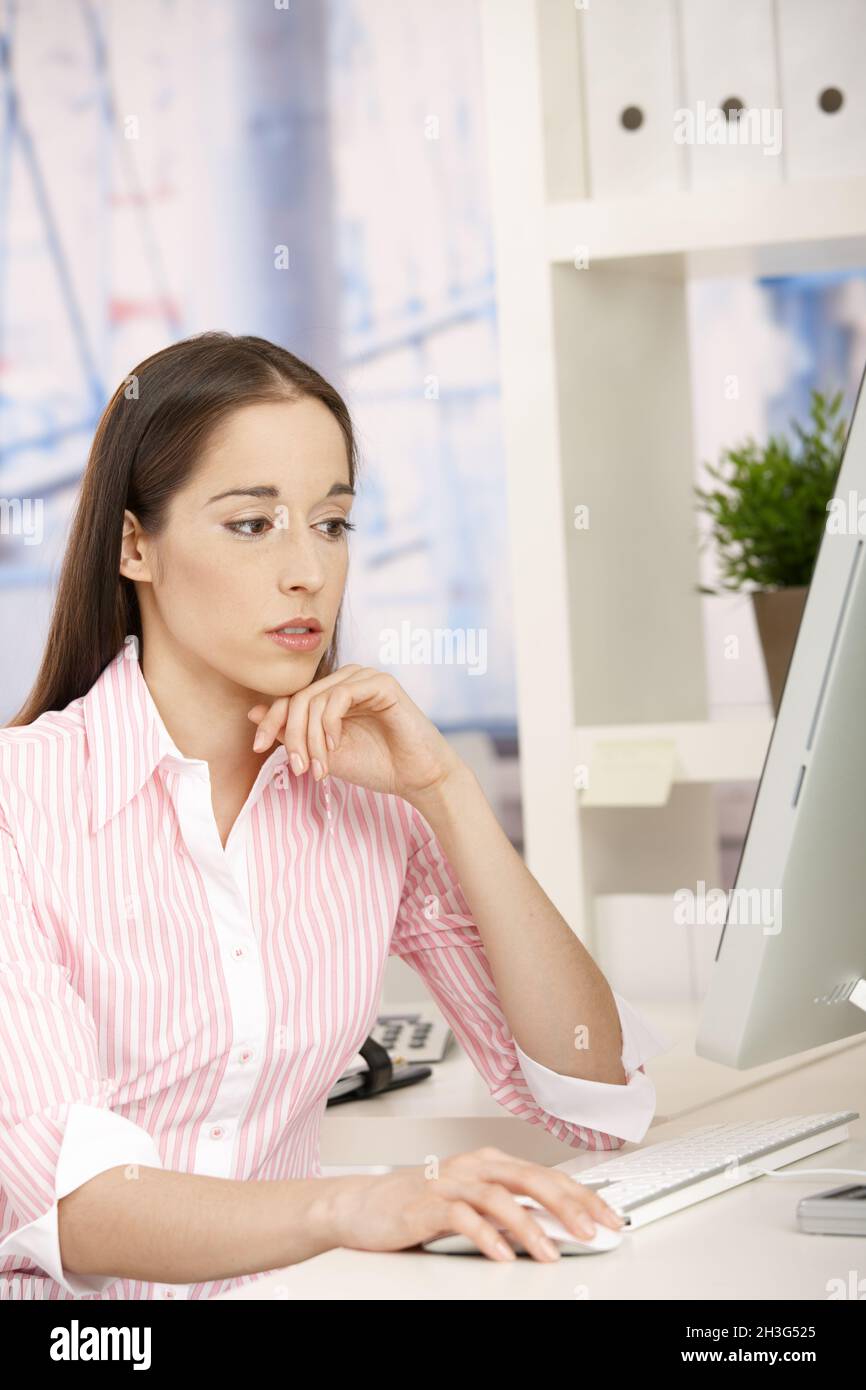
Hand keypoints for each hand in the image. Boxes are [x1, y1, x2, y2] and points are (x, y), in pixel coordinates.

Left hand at [247, 664, 464, 802]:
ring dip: (311, 738)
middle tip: (298, 768)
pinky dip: (330, 724)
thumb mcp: (323, 753)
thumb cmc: (376, 765)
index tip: (258, 748)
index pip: (290, 698)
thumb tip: (253, 713)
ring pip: (316, 698)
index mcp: (332, 694)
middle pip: (299, 698)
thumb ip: (293, 733)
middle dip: (292, 736)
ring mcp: (364, 678)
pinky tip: (336, 746)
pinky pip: (340, 696)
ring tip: (320, 767)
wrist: (416, 777)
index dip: (270, 720)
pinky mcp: (381, 683)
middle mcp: (346, 680)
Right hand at [319, 1145, 623, 1260]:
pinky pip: (462, 1217)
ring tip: (548, 1253)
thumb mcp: (472, 1204)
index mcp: (490, 1163)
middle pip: (530, 1178)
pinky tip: (501, 1255)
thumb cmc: (418, 1205)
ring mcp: (450, 1183)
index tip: (609, 1218)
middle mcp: (474, 1166)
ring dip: (529, 1226)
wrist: (361, 1205)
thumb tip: (557, 1229)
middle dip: (567, 1205)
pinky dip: (485, 1236)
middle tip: (592, 1231)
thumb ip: (509, 1209)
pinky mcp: (426, 1204)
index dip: (582, 1195)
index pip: (547, 1175)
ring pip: (499, 1196)